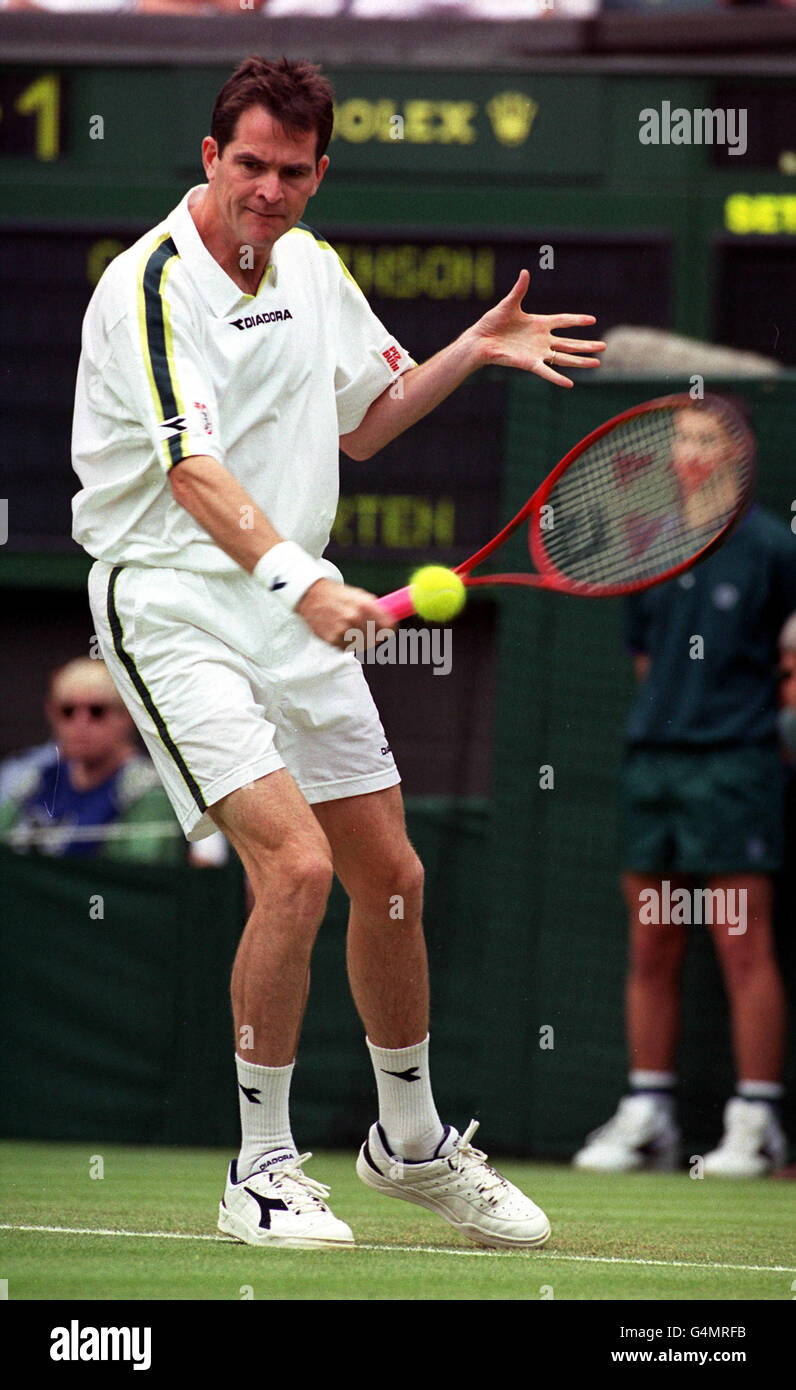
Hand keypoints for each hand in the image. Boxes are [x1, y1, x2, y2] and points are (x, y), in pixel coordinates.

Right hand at [297, 579, 396, 648]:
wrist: (312, 596)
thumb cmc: (338, 595)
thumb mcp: (360, 595)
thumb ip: (376, 608)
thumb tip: (391, 622)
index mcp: (365, 605)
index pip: (388, 626)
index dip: (391, 630)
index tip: (389, 631)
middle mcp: (355, 618)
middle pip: (377, 638)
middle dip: (377, 636)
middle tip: (372, 632)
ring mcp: (344, 630)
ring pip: (363, 645)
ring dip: (363, 641)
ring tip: (355, 630)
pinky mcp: (333, 639)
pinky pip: (348, 648)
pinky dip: (349, 643)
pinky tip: (344, 632)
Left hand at [469, 268, 605, 387]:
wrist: (480, 340)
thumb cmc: (492, 322)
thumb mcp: (508, 304)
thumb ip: (519, 290)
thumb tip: (525, 272)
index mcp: (539, 323)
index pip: (563, 320)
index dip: (577, 320)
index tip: (592, 319)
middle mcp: (542, 339)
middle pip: (570, 343)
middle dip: (587, 345)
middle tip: (604, 346)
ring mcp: (537, 352)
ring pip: (564, 358)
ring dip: (580, 361)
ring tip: (597, 363)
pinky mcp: (529, 363)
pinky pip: (546, 371)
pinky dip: (557, 378)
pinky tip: (569, 384)